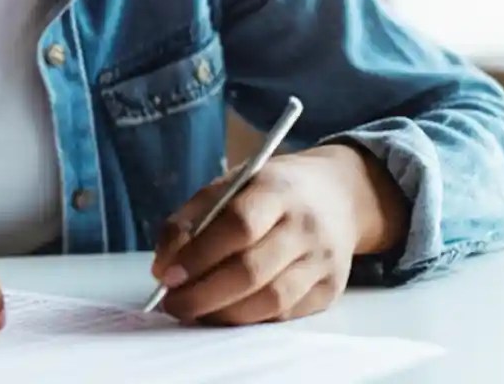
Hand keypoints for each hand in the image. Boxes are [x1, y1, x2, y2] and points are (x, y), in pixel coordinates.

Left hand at [150, 144, 408, 325]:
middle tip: (173, 304)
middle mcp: (305, 225)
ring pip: (270, 301)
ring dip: (225, 314)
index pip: (238, 225)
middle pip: (252, 271)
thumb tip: (163, 269)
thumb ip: (190, 220)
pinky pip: (285, 314)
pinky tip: (228, 311)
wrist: (340, 196)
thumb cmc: (272, 191)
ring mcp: (322, 260)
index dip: (199, 255)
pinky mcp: (330, 289)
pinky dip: (250, 318)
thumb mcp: (230, 184)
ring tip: (196, 312)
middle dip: (204, 295)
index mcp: (277, 189)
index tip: (168, 276)